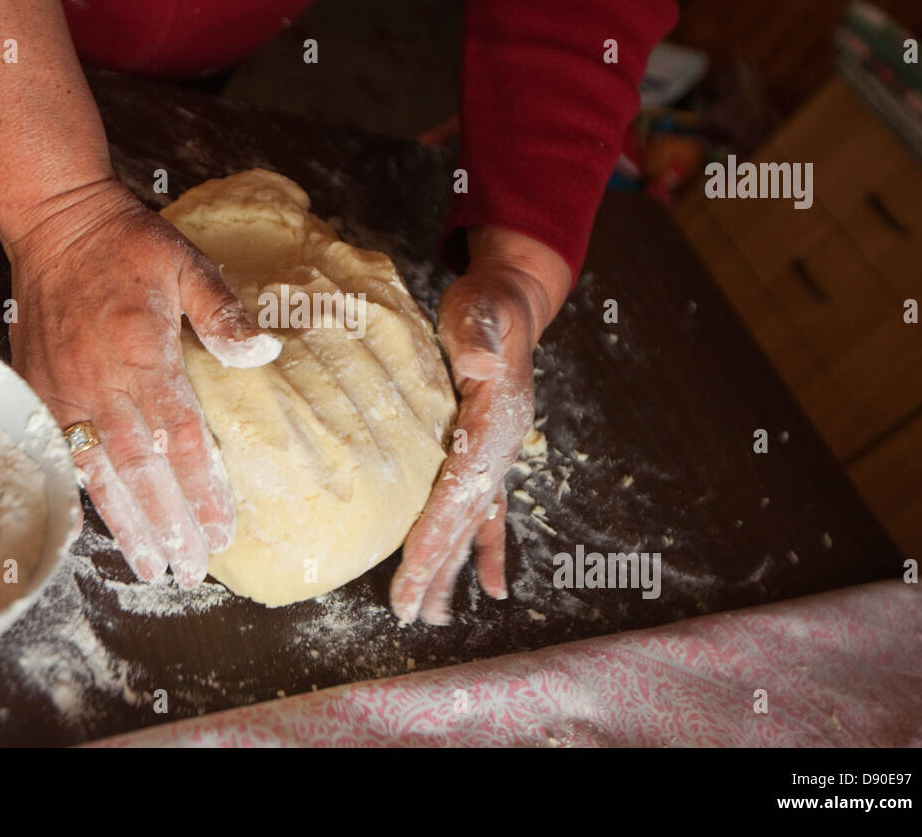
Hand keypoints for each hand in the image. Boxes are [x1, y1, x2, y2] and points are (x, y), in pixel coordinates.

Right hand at [5, 179, 279, 586]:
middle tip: (190, 570)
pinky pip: (57, 453)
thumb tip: (264, 351)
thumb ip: (223, 312)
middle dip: (169, 525)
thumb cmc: (128, 245)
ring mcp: (63, 389)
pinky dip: (76, 494)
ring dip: (126, 523)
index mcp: (145, 354)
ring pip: (98, 472)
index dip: (203, 489)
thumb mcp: (186, 263)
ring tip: (149, 567)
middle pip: (142, 470)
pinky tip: (91, 527)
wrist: (55, 221)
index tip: (222, 530)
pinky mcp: (37, 389)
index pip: (181, 438)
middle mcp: (101, 382)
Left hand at [390, 227, 569, 623]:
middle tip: (408, 612)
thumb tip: (477, 361)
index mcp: (494, 424)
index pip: (459, 488)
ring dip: (452, 569)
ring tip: (433, 616)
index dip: (434, 530)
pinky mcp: (489, 457)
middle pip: (463, 520)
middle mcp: (501, 450)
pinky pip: (489, 514)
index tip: (409, 568)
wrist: (512, 305)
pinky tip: (491, 587)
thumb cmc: (486, 308)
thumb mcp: (479, 310)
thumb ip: (477, 333)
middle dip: (434, 567)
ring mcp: (498, 458)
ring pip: (472, 525)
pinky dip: (487, 550)